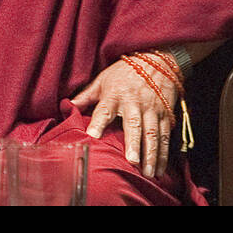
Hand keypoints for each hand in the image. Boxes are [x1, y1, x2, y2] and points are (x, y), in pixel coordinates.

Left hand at [69, 53, 178, 178]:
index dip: (99, 122)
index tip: (92, 135)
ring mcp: (152, 109)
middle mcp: (134, 102)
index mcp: (115, 94)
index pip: (105, 108)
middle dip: (134, 143)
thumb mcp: (103, 79)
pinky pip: (165, 136)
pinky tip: (161, 169)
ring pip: (152, 133)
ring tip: (149, 173)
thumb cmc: (124, 72)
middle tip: (132, 161)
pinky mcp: (166, 114)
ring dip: (152, 154)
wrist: (157, 60)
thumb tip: (67, 106)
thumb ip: (86, 96)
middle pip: (134, 124)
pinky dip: (164, 154)